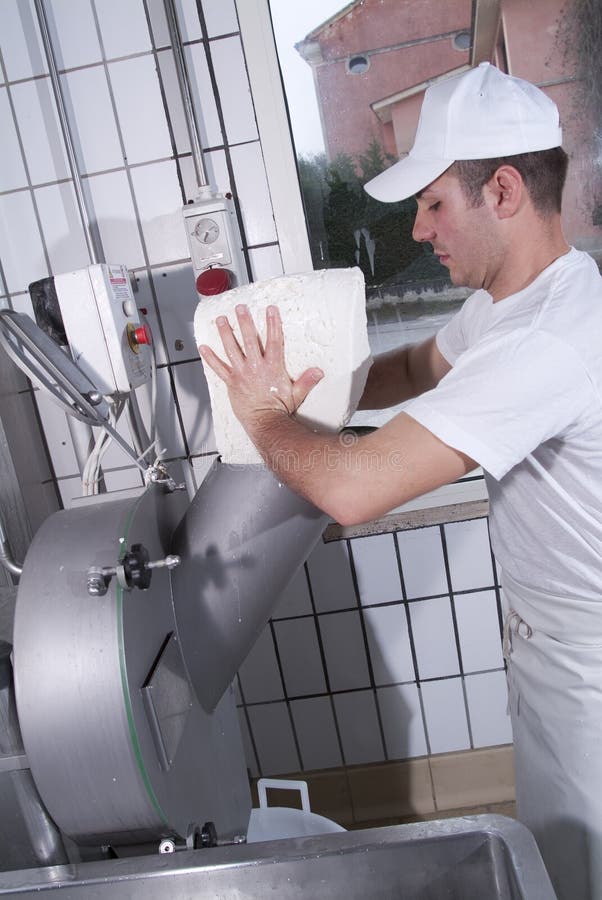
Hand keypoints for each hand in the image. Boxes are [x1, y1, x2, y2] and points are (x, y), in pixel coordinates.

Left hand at [198, 304, 323, 427]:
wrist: (264, 423)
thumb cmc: (279, 409)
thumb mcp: (297, 394)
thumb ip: (307, 380)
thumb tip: (318, 371)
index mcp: (272, 367)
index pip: (274, 340)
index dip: (273, 324)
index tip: (270, 310)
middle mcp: (255, 367)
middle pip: (249, 340)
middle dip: (244, 322)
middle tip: (240, 308)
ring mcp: (241, 374)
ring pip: (232, 349)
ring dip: (225, 333)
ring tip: (221, 320)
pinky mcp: (232, 382)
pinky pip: (218, 368)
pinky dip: (210, 358)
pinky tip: (203, 347)